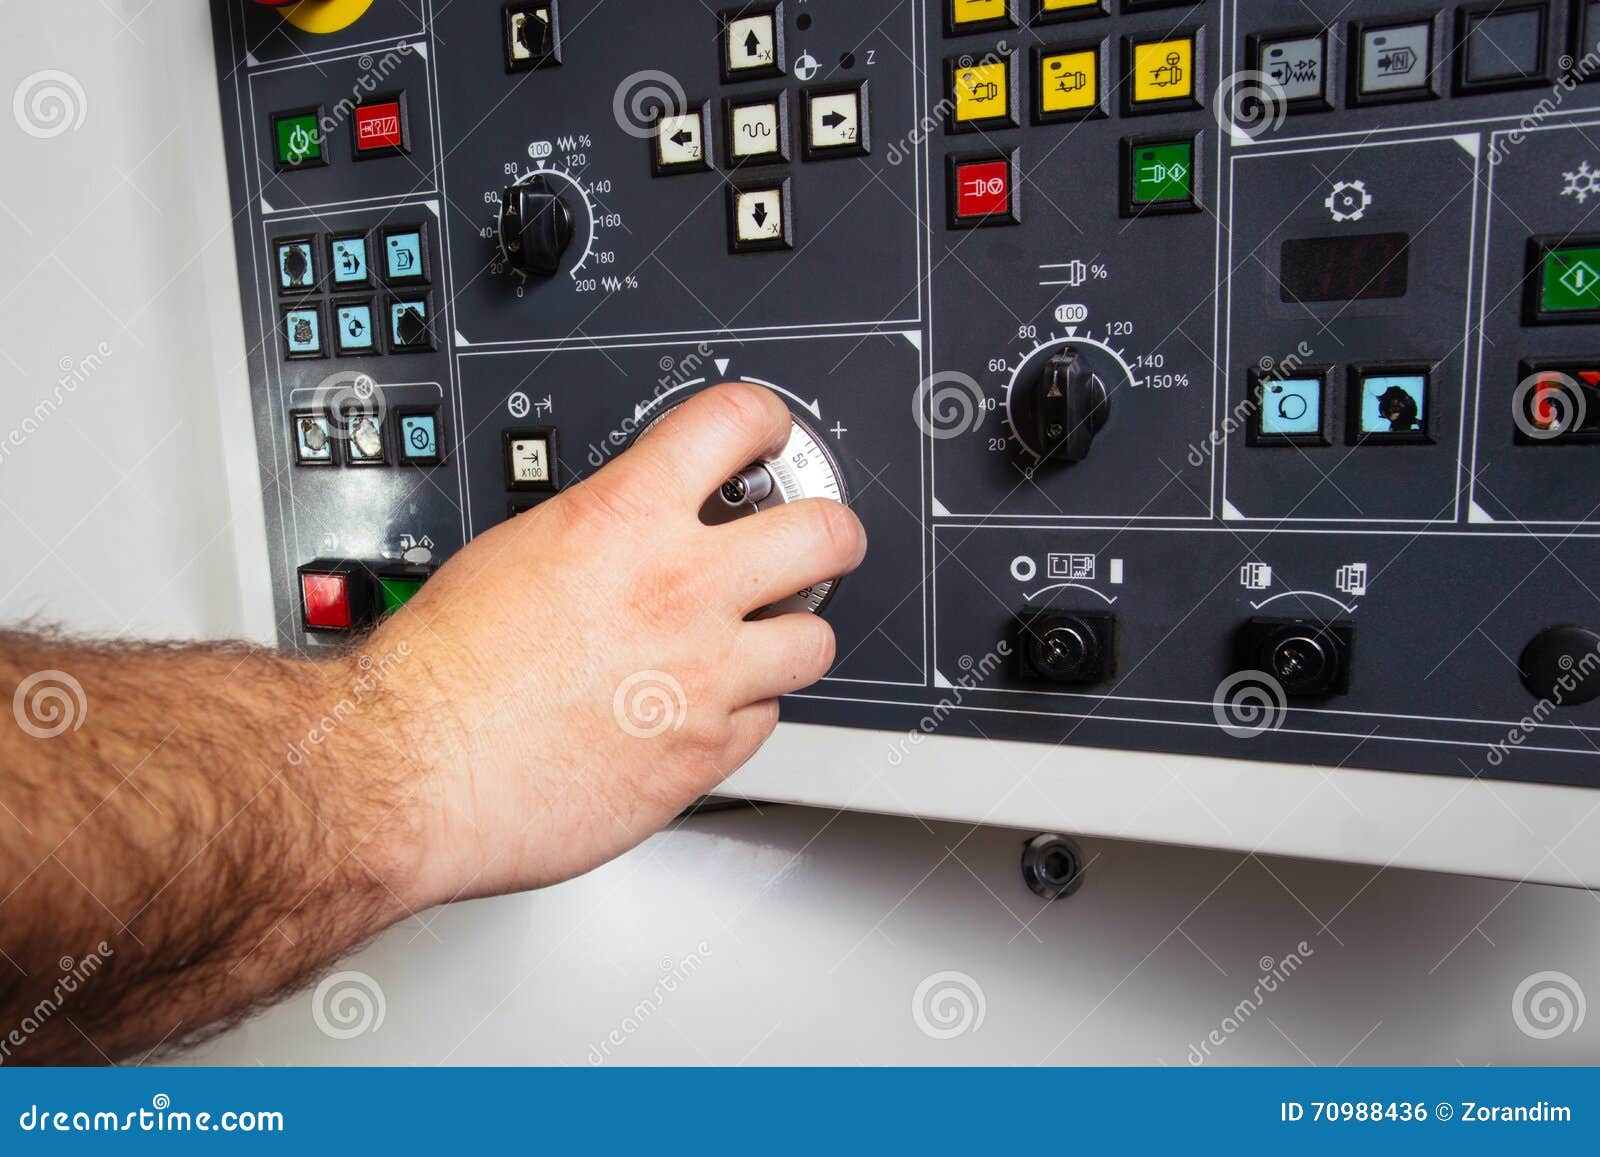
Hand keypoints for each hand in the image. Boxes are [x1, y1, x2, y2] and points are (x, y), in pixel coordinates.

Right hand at [368, 383, 866, 907]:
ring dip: (794, 637)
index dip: (762, 420)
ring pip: (815, 641)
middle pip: (825, 533)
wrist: (418, 768)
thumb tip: (631, 531)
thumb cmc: (444, 668)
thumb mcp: (518, 548)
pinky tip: (705, 710)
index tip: (766, 434)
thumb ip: (601, 532)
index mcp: (625, 518)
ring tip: (766, 641)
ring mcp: (705, 674)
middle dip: (832, 532)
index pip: (733, 422)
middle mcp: (682, 588)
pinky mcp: (704, 753)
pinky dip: (744, 714)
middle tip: (822, 540)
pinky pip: (766, 721)